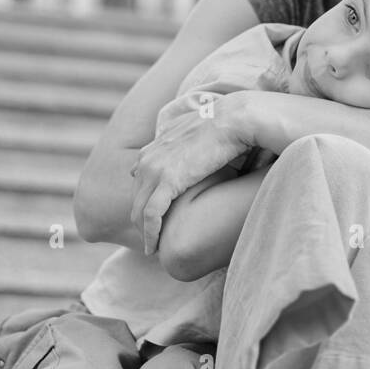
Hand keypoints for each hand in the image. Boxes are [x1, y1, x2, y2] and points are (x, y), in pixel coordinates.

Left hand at [130, 91, 254, 254]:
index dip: (145, 202)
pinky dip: (150, 234)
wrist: (233, 119)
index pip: (139, 182)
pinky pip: (151, 215)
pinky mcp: (167, 181)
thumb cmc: (224, 126)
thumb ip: (186, 145)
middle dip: (141, 222)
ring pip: (140, 211)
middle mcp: (148, 159)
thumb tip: (197, 155)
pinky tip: (154, 248)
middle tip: (152, 240)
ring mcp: (155, 169)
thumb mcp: (197, 134)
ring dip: (144, 233)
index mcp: (153, 148)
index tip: (155, 218)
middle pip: (136, 199)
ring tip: (152, 249)